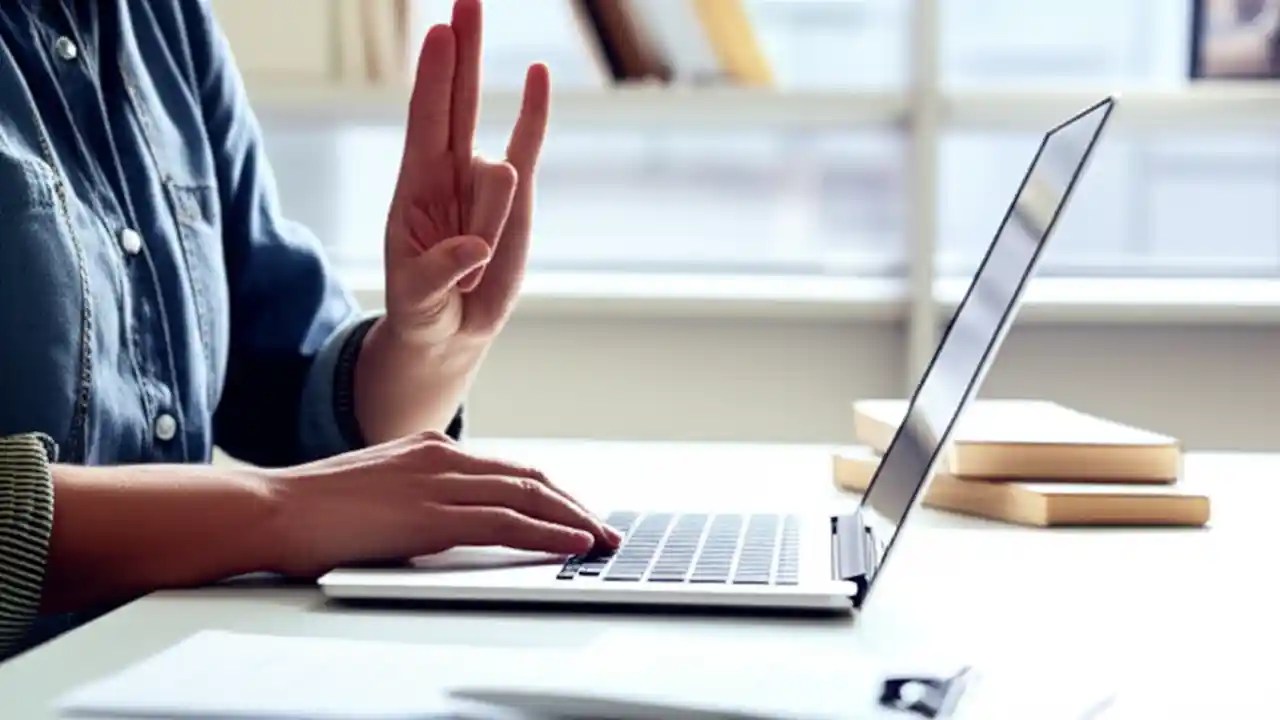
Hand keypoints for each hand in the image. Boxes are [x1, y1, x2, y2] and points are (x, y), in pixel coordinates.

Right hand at [265, 432, 620, 577]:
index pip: (506, 469)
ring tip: (603, 540)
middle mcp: (441, 456)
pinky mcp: (432, 514)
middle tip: (604, 528)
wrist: (271, 510)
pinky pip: (507, 522)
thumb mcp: (377, 492)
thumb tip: (443, 525)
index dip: (549, 491)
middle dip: (573, 505)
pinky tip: (573, 544)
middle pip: (529, 478)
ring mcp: (438, 482)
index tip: (575, 510)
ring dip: (573, 520)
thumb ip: (417, 499)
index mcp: (429, 448)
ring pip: (528, 497)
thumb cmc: (312, 508)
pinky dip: (548, 533)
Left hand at [383, 0, 548, 348]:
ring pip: (498, 159)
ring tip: (472, 269)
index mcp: (414, 186)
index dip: (432, 79)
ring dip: (494, 205)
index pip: (424, 120)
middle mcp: (448, 171)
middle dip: (462, 49)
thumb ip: (440, 272)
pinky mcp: (518, 197)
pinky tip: (537, 73)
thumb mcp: (417, 298)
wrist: (450, 328)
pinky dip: (534, 112)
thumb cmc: (422, 308)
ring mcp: (483, 179)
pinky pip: (529, 146)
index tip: (439, 34)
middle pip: (455, 97)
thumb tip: (476, 249)